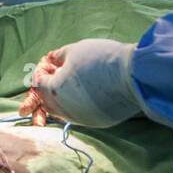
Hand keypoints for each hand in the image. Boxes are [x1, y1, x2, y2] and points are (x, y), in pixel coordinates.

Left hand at [19, 39, 141, 127]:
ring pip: (63, 112)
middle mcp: (64, 109)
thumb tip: (51, 58)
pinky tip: (87, 94)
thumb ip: (58, 56)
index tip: (48, 65)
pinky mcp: (97, 122)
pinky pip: (80, 115)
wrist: (132, 75)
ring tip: (71, 85)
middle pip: (47, 102)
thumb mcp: (75, 50)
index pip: (39, 84)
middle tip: (55, 77)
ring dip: (62, 100)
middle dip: (48, 90)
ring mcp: (81, 118)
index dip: (41, 73)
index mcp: (55, 90)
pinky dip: (78, 106)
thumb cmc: (101, 59)